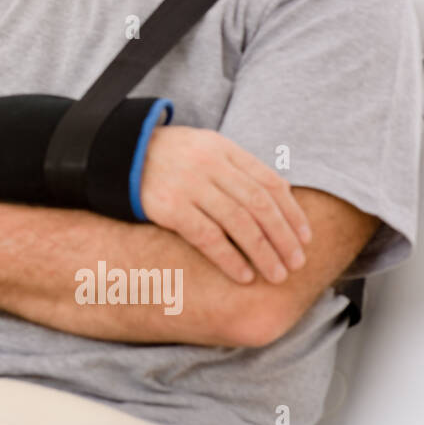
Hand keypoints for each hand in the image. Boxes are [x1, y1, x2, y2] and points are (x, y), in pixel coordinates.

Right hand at [139, 125, 311, 284]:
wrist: (118, 156)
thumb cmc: (168, 159)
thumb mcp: (204, 149)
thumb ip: (237, 169)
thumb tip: (280, 198)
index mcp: (223, 149)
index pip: (270, 183)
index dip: (292, 213)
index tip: (305, 238)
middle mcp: (209, 164)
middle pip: (259, 205)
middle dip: (283, 237)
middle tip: (297, 263)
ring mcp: (189, 185)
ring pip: (239, 223)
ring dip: (263, 252)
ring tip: (276, 275)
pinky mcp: (168, 207)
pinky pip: (207, 237)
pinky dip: (229, 258)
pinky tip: (242, 275)